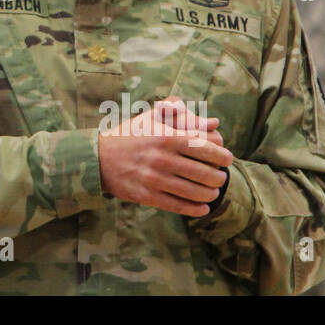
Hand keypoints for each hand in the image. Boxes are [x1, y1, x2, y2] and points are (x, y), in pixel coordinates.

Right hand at [98, 97, 233, 217]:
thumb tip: (214, 122)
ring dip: (210, 193)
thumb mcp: (151, 118)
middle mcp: (162, 158)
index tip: (227, 159)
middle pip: (204, 173)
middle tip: (220, 176)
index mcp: (166, 136)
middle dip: (219, 177)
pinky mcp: (147, 196)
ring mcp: (154, 179)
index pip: (205, 148)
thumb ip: (182, 116)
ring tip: (213, 191)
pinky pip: (178, 206)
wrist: (98, 158)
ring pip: (194, 192)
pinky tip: (203, 207)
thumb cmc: (130, 135)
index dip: (222, 156)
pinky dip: (195, 209)